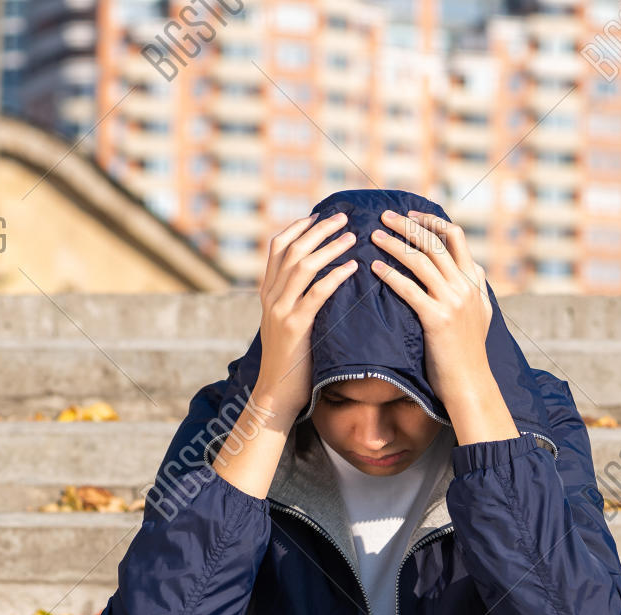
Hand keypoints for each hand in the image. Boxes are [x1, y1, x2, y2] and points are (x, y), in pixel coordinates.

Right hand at [254, 211, 357, 424]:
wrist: (276, 394)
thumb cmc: (289, 361)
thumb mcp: (287, 324)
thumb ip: (295, 302)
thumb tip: (317, 282)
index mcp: (267, 293)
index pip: (278, 247)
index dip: (298, 227)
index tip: (319, 215)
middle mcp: (270, 297)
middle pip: (292, 249)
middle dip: (318, 229)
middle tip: (343, 218)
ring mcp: (280, 311)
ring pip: (303, 265)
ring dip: (330, 247)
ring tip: (352, 237)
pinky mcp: (294, 327)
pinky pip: (317, 293)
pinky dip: (335, 276)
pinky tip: (352, 268)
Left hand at [368, 209, 494, 408]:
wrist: (470, 383)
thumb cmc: (469, 353)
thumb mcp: (481, 314)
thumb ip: (476, 289)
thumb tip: (472, 269)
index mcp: (474, 280)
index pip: (455, 236)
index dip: (432, 221)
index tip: (411, 215)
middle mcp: (465, 286)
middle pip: (434, 242)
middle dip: (408, 225)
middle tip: (385, 216)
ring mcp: (452, 301)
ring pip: (421, 260)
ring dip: (395, 244)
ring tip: (374, 236)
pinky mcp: (437, 319)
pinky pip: (409, 289)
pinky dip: (390, 274)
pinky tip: (374, 268)